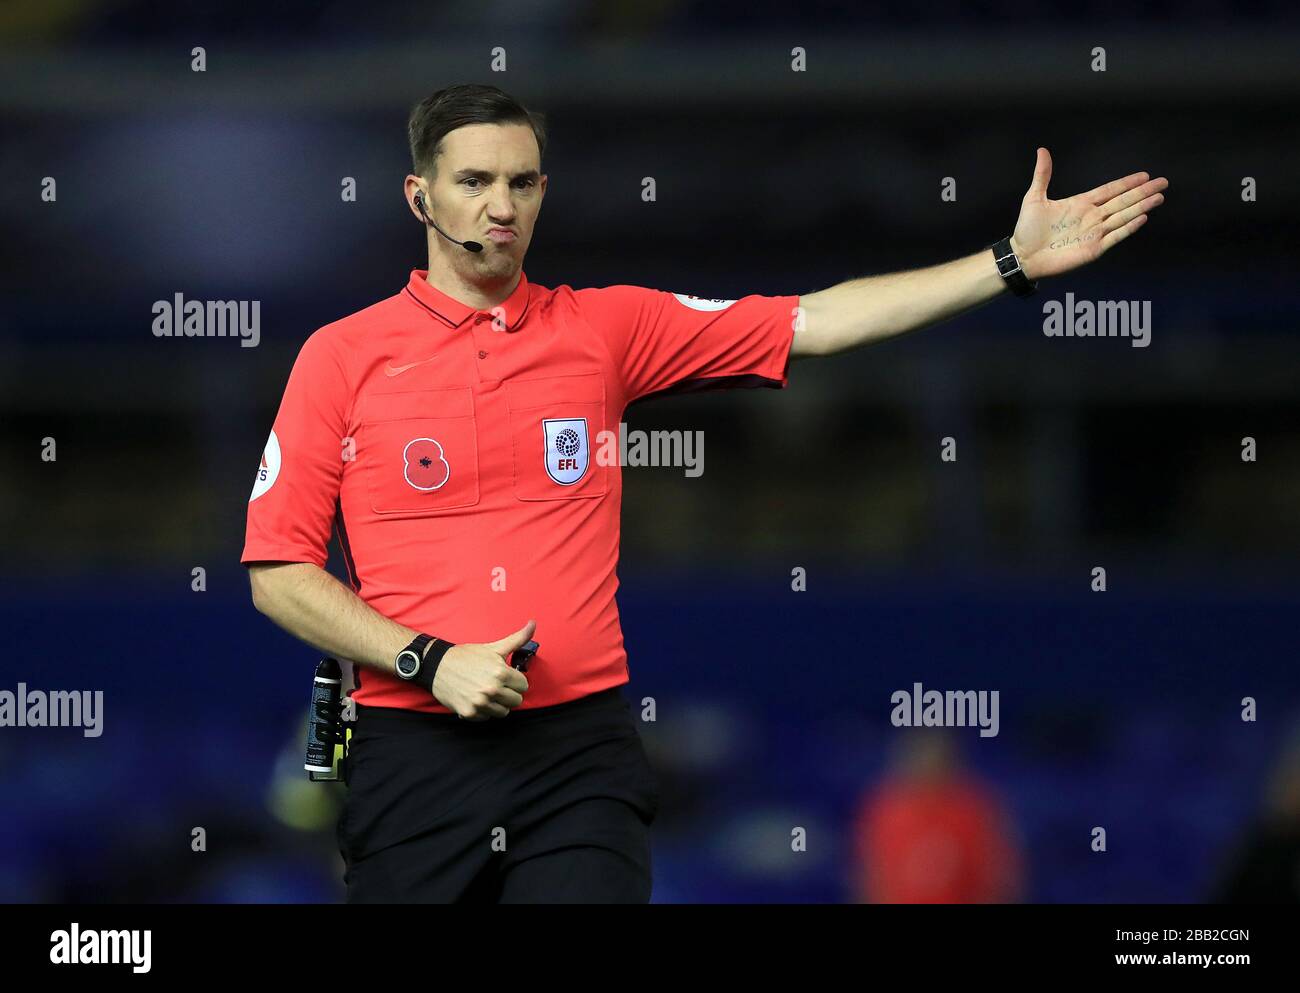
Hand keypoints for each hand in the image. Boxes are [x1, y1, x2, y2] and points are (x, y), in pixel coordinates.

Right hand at [430, 619, 534, 719]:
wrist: (437, 665)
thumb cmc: (466, 656)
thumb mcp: (493, 647)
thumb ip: (517, 639)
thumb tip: (533, 624)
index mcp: (501, 673)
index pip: (524, 685)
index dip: (516, 681)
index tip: (506, 678)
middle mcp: (492, 689)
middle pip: (516, 701)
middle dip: (509, 693)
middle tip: (497, 685)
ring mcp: (480, 703)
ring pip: (503, 712)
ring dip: (498, 704)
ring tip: (487, 693)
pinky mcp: (469, 713)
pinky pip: (486, 718)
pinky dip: (483, 711)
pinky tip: (476, 699)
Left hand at [1009, 148, 1167, 281]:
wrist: (1022, 256)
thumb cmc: (1027, 230)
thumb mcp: (1034, 198)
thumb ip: (1042, 175)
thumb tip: (1042, 150)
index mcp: (1081, 204)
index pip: (1110, 190)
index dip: (1127, 183)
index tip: (1145, 175)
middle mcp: (1091, 217)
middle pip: (1122, 201)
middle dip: (1143, 192)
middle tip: (1163, 182)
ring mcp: (1094, 233)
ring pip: (1123, 217)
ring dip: (1141, 207)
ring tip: (1159, 197)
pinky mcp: (1093, 249)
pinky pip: (1115, 236)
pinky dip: (1128, 228)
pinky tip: (1142, 217)